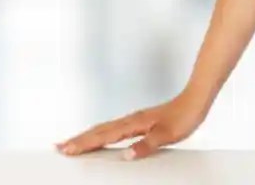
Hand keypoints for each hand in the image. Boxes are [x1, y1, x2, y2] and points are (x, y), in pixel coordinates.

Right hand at [55, 91, 209, 159]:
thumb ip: (146, 145)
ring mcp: (133, 119)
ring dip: (86, 136)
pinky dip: (101, 133)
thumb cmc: (184, 116)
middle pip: (98, 131)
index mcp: (133, 123)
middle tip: (59, 147)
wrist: (195, 100)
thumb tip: (127, 154)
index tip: (66, 149)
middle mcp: (130, 120)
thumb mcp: (167, 135)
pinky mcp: (138, 121)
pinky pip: (113, 128)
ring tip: (71, 143)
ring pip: (103, 128)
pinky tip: (100, 138)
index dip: (84, 143)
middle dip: (78, 140)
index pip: (103, 136)